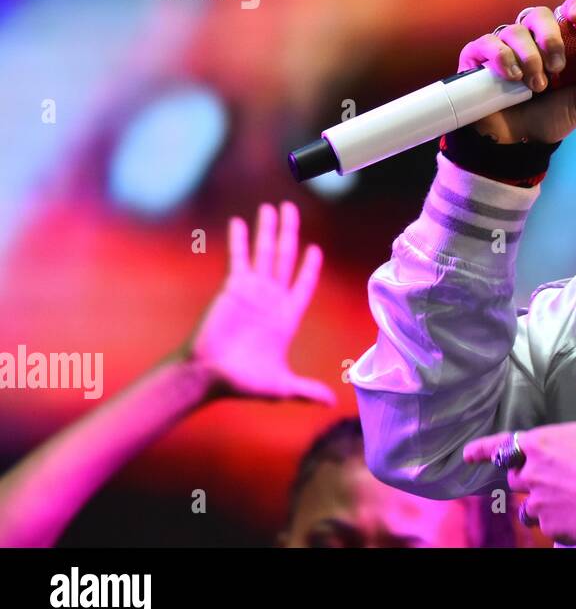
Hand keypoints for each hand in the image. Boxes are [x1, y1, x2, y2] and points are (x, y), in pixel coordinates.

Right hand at [179, 202, 334, 404]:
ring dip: (269, 230)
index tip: (315, 250)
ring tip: (273, 207)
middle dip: (289, 234)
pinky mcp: (232, 288)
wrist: (209, 375)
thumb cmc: (243, 382)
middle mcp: (272, 299)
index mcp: (287, 316)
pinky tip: (241, 221)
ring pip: (265, 253)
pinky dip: (240, 240)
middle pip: (285, 258)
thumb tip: (332, 402)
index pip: (303, 285)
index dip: (309, 268)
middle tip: (292, 209)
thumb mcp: (281, 386)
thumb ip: (305, 390)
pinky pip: (239, 259)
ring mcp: (252, 291)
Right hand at [460, 0, 575, 143]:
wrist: (522, 141)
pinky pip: (488, 43)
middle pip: (539, 14)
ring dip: (529, 58)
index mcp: (560, 40)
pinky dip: (503, 58)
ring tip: (536, 86)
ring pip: (515, 31)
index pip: (570, 7)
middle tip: (557, 67)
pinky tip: (512, 78)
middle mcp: (532, 37)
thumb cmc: (553, 115)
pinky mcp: (479, 56)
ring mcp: (504, 44)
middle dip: (551, 38)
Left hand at [462, 347, 575, 544]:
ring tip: (556, 501)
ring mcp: (540, 504)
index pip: (499, 446)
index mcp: (540, 444)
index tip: (466, 456)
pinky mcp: (553, 528)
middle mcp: (532, 474)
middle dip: (524, 475)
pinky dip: (554, 522)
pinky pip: (545, 526)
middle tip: (546, 475)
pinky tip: (572, 517)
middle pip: (514, 477)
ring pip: (526, 507)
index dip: (481, 451)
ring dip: (535, 503)